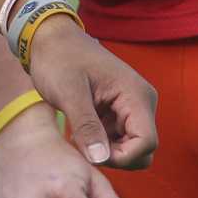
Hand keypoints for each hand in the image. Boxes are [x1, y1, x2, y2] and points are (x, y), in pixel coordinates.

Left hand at [24, 15, 157, 168]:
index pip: (147, 142)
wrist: (50, 38)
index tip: (91, 153)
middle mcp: (141, 102)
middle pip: (142, 150)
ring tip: (79, 135)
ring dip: (107, 151)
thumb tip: (100, 159)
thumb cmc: (58, 58)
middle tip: (82, 145)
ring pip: (131, 148)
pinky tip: (81, 131)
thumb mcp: (68, 92)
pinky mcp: (119, 112)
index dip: (122, 157)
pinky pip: (119, 140)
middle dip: (115, 157)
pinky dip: (102, 143)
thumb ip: (86, 125)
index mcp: (136, 94)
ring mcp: (131, 107)